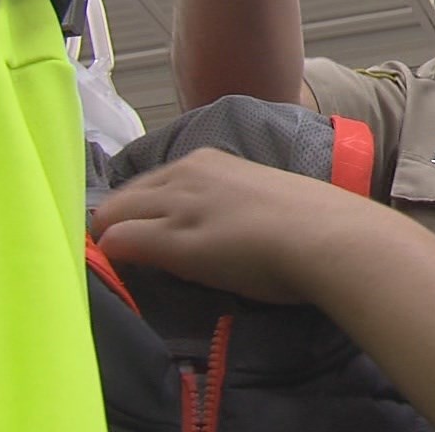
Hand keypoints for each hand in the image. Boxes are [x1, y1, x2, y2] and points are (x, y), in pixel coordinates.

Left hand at [91, 147, 338, 303]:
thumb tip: (223, 225)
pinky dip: (111, 256)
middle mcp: (185, 174)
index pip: (151, 183)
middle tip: (126, 261)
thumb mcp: (258, 198)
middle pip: (122, 197)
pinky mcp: (172, 240)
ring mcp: (176, 205)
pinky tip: (122, 275)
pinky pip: (118, 240)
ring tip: (121, 271)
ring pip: (111, 216)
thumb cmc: (310, 220)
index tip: (149, 236)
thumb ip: (229, 203)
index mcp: (208, 160)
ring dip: (110, 241)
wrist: (324, 236)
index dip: (143, 212)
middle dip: (115, 225)